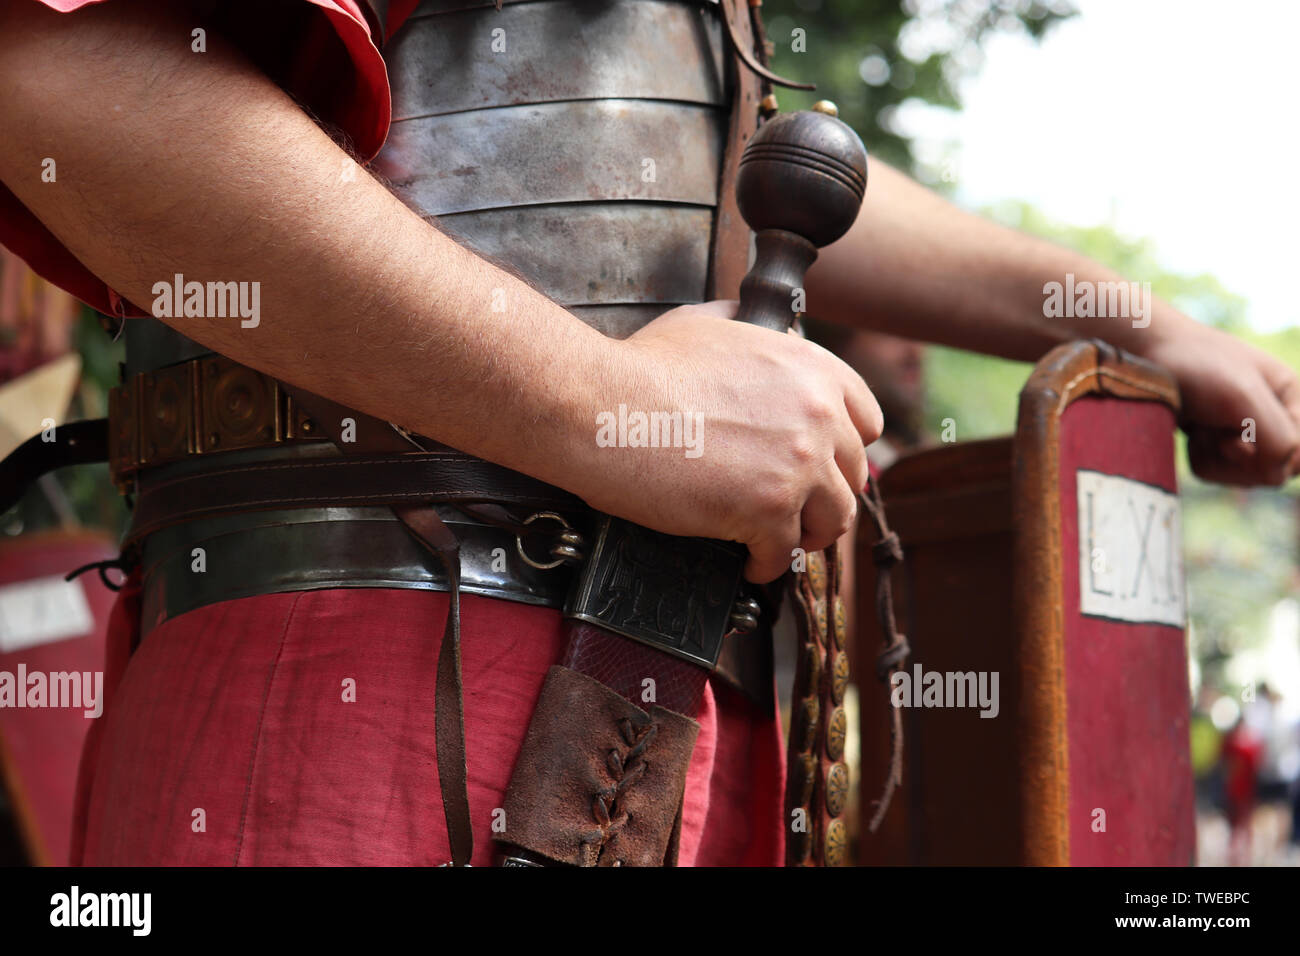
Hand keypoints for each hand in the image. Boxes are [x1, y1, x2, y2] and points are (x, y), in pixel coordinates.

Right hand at [570, 301, 881, 582]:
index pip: (866, 421)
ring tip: (780, 541)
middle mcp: (817, 415)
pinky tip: (749, 562)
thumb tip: (747, 322)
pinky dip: (766, 564)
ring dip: (807, 535)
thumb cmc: (641, 367)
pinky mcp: (768, 510)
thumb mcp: (705, 323)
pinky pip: (783, 553)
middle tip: (798, 509)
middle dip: (824, 495)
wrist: (603, 407)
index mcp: (810, 369)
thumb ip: (744, 324)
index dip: (844, 449)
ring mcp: (797, 465)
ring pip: (832, 520)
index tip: (826, 466)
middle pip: (851, 476)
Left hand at [1145, 324, 1299, 485]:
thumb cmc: (1199, 366)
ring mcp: (1238, 432)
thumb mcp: (1244, 397)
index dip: (1275, 457)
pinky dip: (1198, 456)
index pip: (1298, 455)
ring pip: (1239, 475)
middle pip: (1272, 471)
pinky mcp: (1208, 442)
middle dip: (1242, 457)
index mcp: (1291, 399)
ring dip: (1216, 454)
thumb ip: (1277, 436)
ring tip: (1204, 425)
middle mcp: (1270, 417)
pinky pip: (1211, 470)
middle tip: (1222, 435)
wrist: (1145, 355)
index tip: (1244, 440)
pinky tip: (1191, 432)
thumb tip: (1280, 475)